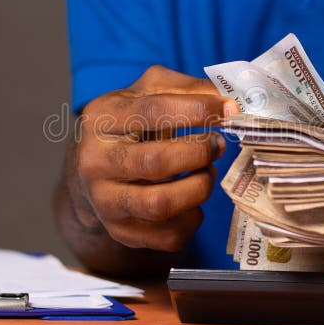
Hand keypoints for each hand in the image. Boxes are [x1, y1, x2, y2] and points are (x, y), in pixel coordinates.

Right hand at [72, 65, 238, 251]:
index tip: (228, 111)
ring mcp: (104, 200)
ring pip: (161, 205)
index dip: (198, 110)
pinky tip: (192, 200)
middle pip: (156, 162)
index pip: (154, 111)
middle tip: (218, 145)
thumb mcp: (148, 92)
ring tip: (206, 173)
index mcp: (102, 118)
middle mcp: (95, 161)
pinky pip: (169, 235)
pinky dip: (193, 219)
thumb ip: (187, 89)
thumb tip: (230, 101)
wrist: (94, 168)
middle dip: (199, 153)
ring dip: (198, 188)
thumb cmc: (131, 124)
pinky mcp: (120, 231)